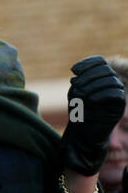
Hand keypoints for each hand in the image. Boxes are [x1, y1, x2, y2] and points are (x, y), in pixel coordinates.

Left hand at [61, 56, 126, 175]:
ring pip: (111, 81)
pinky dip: (102, 94)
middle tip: (75, 86)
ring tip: (80, 94)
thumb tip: (78, 71)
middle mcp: (111, 84)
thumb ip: (80, 78)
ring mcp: (117, 94)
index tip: (73, 71)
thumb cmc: (77, 109)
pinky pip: (116, 94)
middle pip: (105, 70)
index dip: (87, 63)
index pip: (100, 61)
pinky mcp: (119, 107)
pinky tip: (91, 99)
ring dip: (93, 85)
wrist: (82, 131)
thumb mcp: (75, 90)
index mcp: (101, 77)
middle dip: (88, 76)